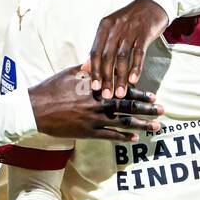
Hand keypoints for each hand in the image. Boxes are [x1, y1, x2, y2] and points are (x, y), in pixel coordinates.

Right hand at [29, 63, 161, 141]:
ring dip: (141, 125)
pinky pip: (109, 136)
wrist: (35, 109)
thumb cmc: (51, 89)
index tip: (153, 96)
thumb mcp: (69, 73)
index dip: (140, 94)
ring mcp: (93, 120)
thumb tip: (95, 60)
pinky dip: (123, 137)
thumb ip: (86, 69)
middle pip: (128, 107)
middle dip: (147, 109)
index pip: (123, 90)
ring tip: (156, 127)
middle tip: (163, 111)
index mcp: (96, 87)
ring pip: (123, 123)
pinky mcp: (87, 132)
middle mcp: (98, 104)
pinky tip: (135, 139)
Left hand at [88, 0, 168, 100]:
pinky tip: (133, 80)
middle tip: (106, 95)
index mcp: (104, 27)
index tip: (94, 87)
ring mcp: (130, 30)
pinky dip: (135, 68)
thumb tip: (85, 67)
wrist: (152, 5)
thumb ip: (99, 47)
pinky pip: (138, 53)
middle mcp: (115, 28)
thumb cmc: (129, 21)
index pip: (95, 52)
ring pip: (122, 58)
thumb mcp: (111, 30)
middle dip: (106, 78)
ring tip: (120, 93)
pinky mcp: (144, 34)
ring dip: (120, 77)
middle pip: (107, 57)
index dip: (94, 71)